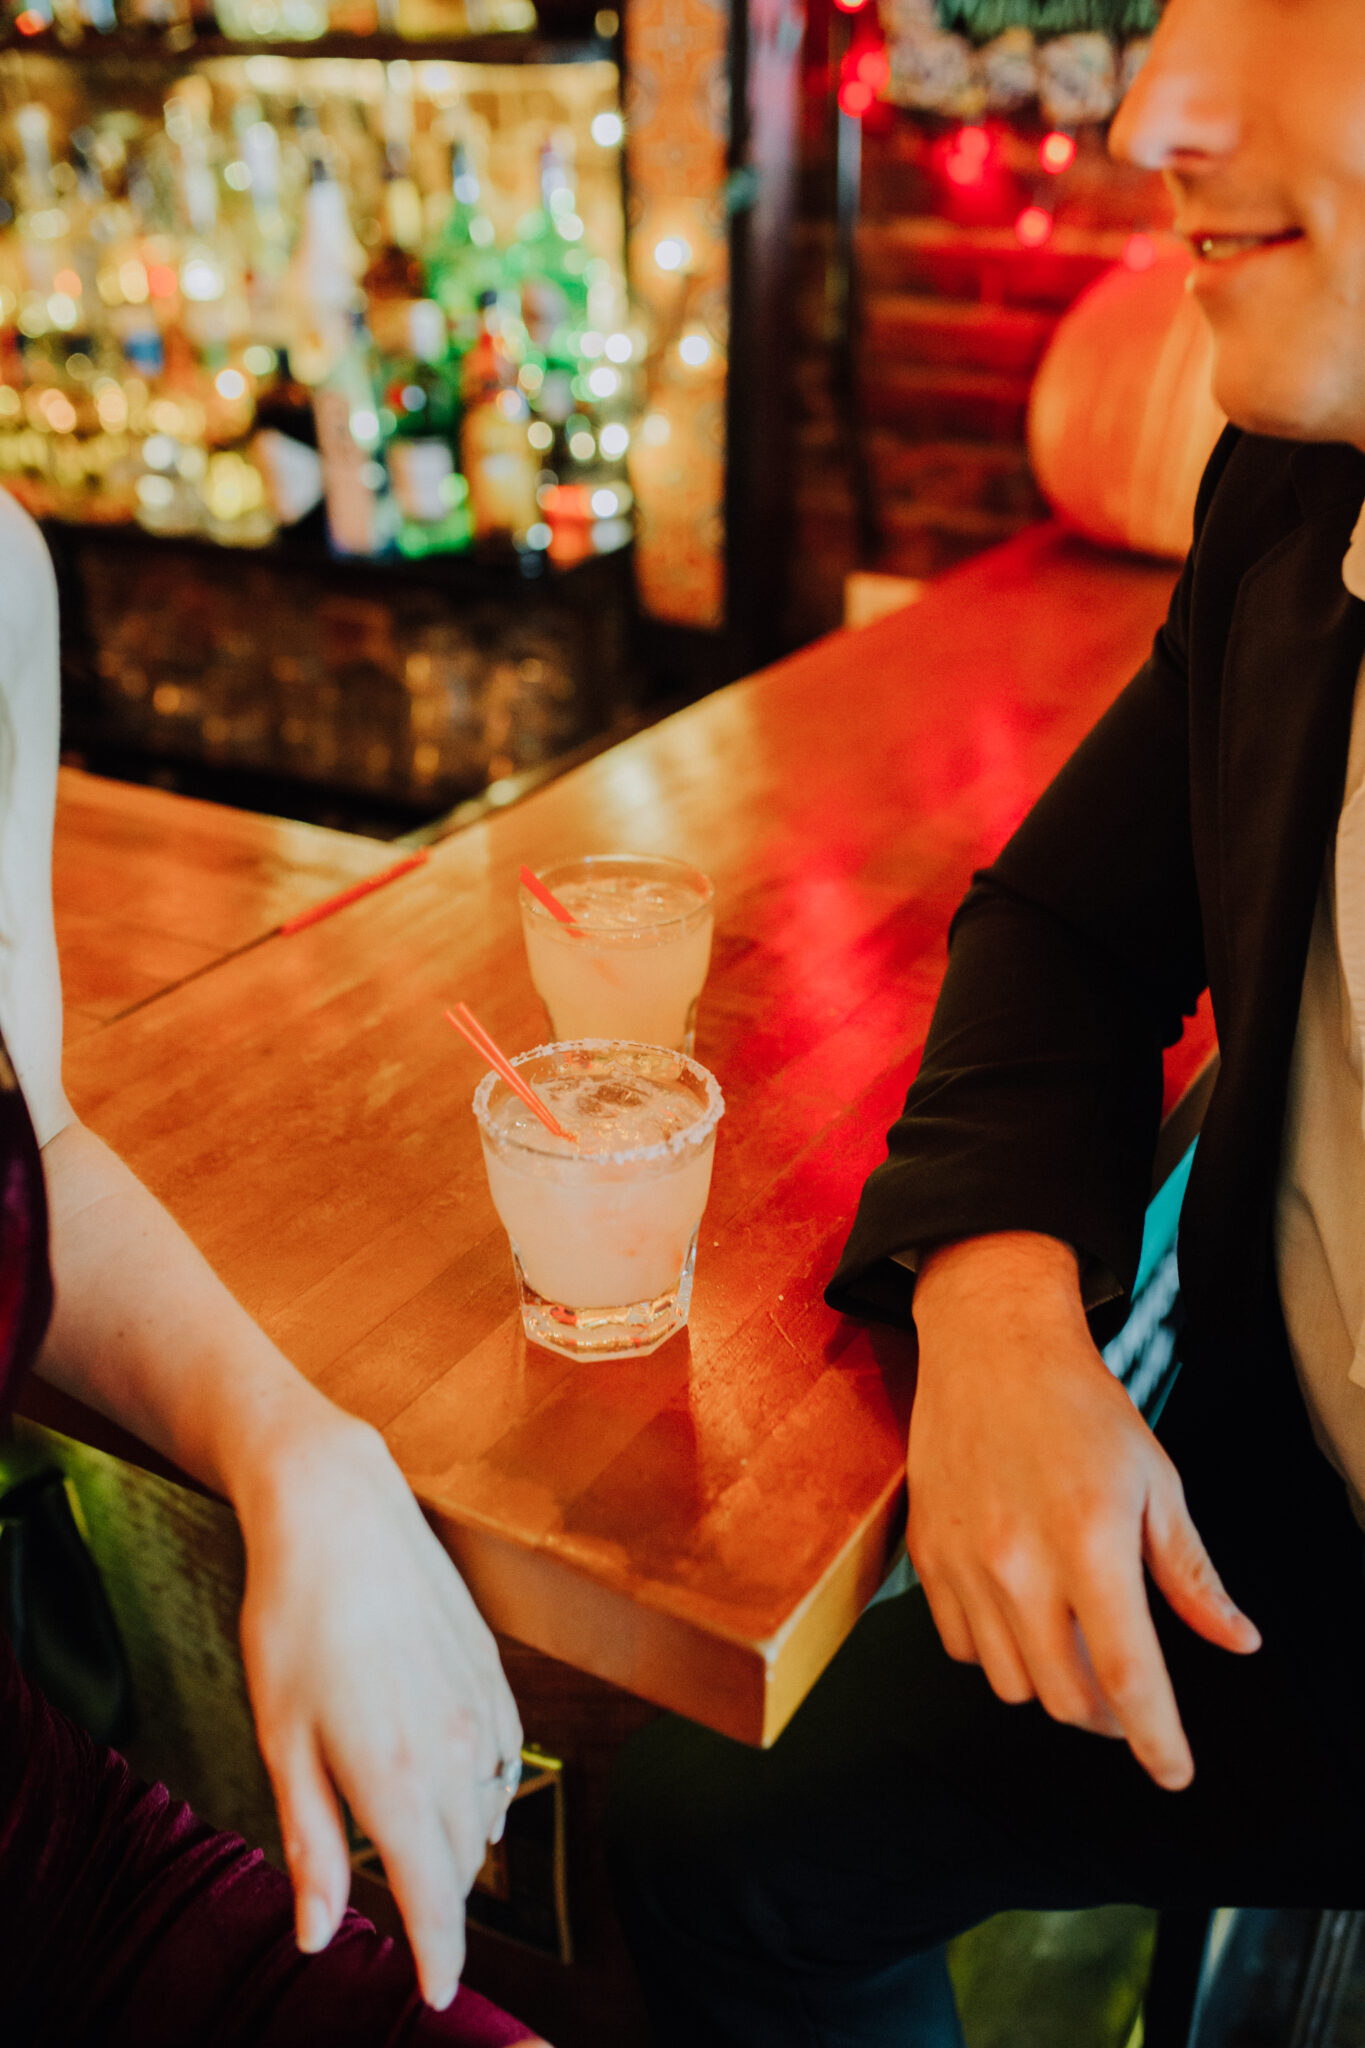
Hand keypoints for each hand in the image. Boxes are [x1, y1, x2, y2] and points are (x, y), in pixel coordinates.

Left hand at [234, 1406, 521, 2008]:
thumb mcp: (282, 1739)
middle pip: (464, 1861)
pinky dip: (487, 1789)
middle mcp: (457, 1750)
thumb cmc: (295, 1622)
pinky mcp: (493, 1668)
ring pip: (490, 1810)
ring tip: (422, 1853)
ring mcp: (483, 1705)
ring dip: (461, 1845)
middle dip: (442, 1902)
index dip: (440, 1958)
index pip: (437, 1899)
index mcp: (399, 1778)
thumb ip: (313, 1843)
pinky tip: (459, 1787)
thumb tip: (321, 1934)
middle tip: (410, 1924)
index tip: (437, 1996)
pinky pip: (507, 1757)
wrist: (340, 1512)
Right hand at [908, 1232, 1259, 1789]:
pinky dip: (998, 1650)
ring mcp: (964, 1563)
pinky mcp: (927, 1557)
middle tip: (1129, 1692)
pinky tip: (1022, 1612)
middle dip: (1108, 1715)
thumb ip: (1191, 1572)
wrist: (990, 1348)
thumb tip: (1237, 1640)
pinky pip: (962, 1647)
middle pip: (1065, 1697)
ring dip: (1051, 1683)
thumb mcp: (1157, 1481)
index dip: (1156, 1737)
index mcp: (1090, 1540)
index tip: (1174, 1771)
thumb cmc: (1080, 1407)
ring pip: (1010, 1682)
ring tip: (1074, 1642)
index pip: (1126, 1673)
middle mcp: (1019, 1561)